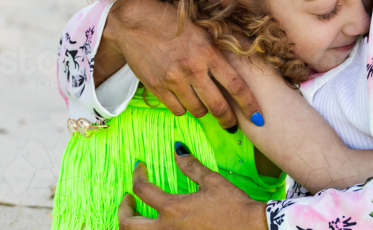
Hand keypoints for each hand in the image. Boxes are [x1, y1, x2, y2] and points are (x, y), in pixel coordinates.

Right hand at [97, 0, 261, 128]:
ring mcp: (173, 81)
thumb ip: (224, 43)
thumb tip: (251, 50)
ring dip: (205, 112)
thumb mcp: (203, 28)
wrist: (134, 22)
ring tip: (207, 107)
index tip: (259, 118)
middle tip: (232, 125)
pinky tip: (187, 101)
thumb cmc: (172, 21)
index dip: (250, 104)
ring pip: (197, 110)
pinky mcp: (156, 88)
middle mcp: (193, 69)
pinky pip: (177, 110)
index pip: (236, 85)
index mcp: (208, 53)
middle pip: (217, 106)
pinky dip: (185, 109)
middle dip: (228, 120)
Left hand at [119, 151, 265, 229]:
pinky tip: (158, 224)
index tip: (140, 168)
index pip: (142, 190)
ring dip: (133, 225)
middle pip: (128, 225)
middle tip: (127, 199)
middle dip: (123, 210)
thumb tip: (177, 150)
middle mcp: (167, 229)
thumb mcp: (212, 182)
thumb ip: (191, 166)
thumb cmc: (233, 205)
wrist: (249, 228)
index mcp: (173, 208)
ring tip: (138, 215)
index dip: (138, 176)